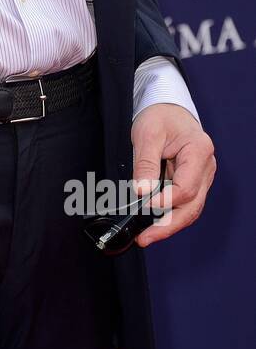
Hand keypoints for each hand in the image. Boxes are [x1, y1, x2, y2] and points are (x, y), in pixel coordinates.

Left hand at [131, 103, 216, 246]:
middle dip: (168, 225)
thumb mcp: (147, 134)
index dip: (165, 201)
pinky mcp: (192, 183)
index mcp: (199, 151)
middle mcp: (206, 168)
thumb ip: (145, 163)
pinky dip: (168, 216)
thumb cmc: (159, 117)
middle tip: (145, 238)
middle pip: (192, 205)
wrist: (167, 110)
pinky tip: (152, 224)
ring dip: (168, 225)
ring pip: (190, 209)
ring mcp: (201, 177)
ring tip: (146, 236)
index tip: (144, 204)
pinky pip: (183, 205)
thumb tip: (142, 191)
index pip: (186, 187)